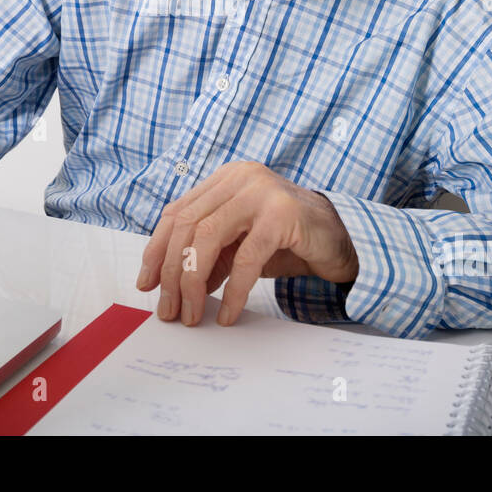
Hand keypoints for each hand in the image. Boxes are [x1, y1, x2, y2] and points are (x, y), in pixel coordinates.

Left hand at [135, 161, 358, 326]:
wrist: (343, 239)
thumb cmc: (287, 241)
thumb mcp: (239, 247)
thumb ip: (208, 257)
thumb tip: (170, 287)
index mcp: (224, 179)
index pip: (177, 212)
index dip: (156, 249)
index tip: (147, 284)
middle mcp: (240, 177)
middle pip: (187, 224)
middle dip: (172, 272)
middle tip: (170, 310)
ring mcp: (262, 191)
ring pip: (208, 236)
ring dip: (194, 282)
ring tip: (193, 314)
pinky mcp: (283, 214)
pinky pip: (246, 257)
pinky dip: (233, 290)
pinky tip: (229, 313)